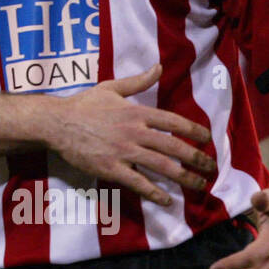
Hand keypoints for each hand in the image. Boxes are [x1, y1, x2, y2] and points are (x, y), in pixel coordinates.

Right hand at [49, 63, 214, 206]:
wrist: (57, 123)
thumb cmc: (83, 104)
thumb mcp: (111, 88)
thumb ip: (138, 81)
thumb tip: (158, 67)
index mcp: (137, 112)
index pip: (174, 122)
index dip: (195, 131)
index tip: (207, 139)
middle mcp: (135, 132)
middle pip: (174, 146)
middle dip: (197, 159)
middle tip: (211, 168)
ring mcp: (124, 152)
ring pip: (162, 166)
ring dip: (184, 177)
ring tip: (199, 185)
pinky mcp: (112, 168)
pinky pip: (139, 183)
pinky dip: (155, 193)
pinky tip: (167, 200)